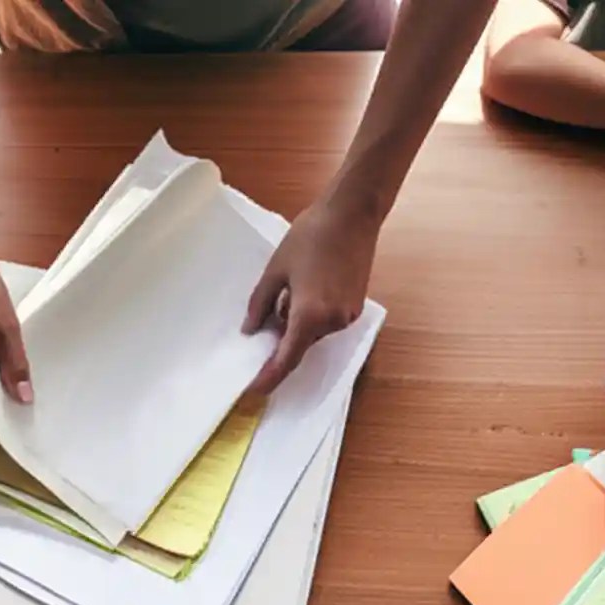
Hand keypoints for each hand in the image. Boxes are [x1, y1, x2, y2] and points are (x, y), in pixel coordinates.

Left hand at [243, 200, 376, 394]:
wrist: (352, 215)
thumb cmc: (311, 236)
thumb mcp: (276, 270)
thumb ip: (260, 305)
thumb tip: (250, 330)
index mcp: (310, 315)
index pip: (286, 359)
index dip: (269, 377)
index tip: (253, 390)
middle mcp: (332, 322)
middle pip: (299, 346)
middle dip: (279, 341)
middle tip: (260, 323)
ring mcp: (347, 316)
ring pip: (312, 333)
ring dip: (294, 324)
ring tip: (286, 290)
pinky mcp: (355, 307)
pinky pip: (326, 322)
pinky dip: (310, 316)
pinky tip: (303, 288)